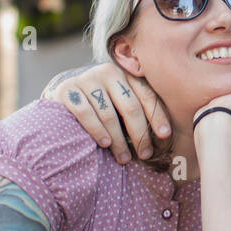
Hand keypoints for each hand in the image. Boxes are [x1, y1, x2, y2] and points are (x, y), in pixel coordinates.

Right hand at [41, 62, 170, 162]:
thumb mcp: (122, 99)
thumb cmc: (103, 101)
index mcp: (126, 73)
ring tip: (124, 158)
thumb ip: (140, 107)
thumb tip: (164, 134)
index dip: (157, 116)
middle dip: (139, 133)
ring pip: (109, 114)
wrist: (66, 91)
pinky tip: (105, 143)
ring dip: (118, 140)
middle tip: (144, 154)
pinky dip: (97, 130)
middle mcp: (107, 72)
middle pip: (130, 107)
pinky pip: (86, 114)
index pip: (147, 95)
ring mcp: (86, 80)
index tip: (164, 136)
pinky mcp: (68, 90)